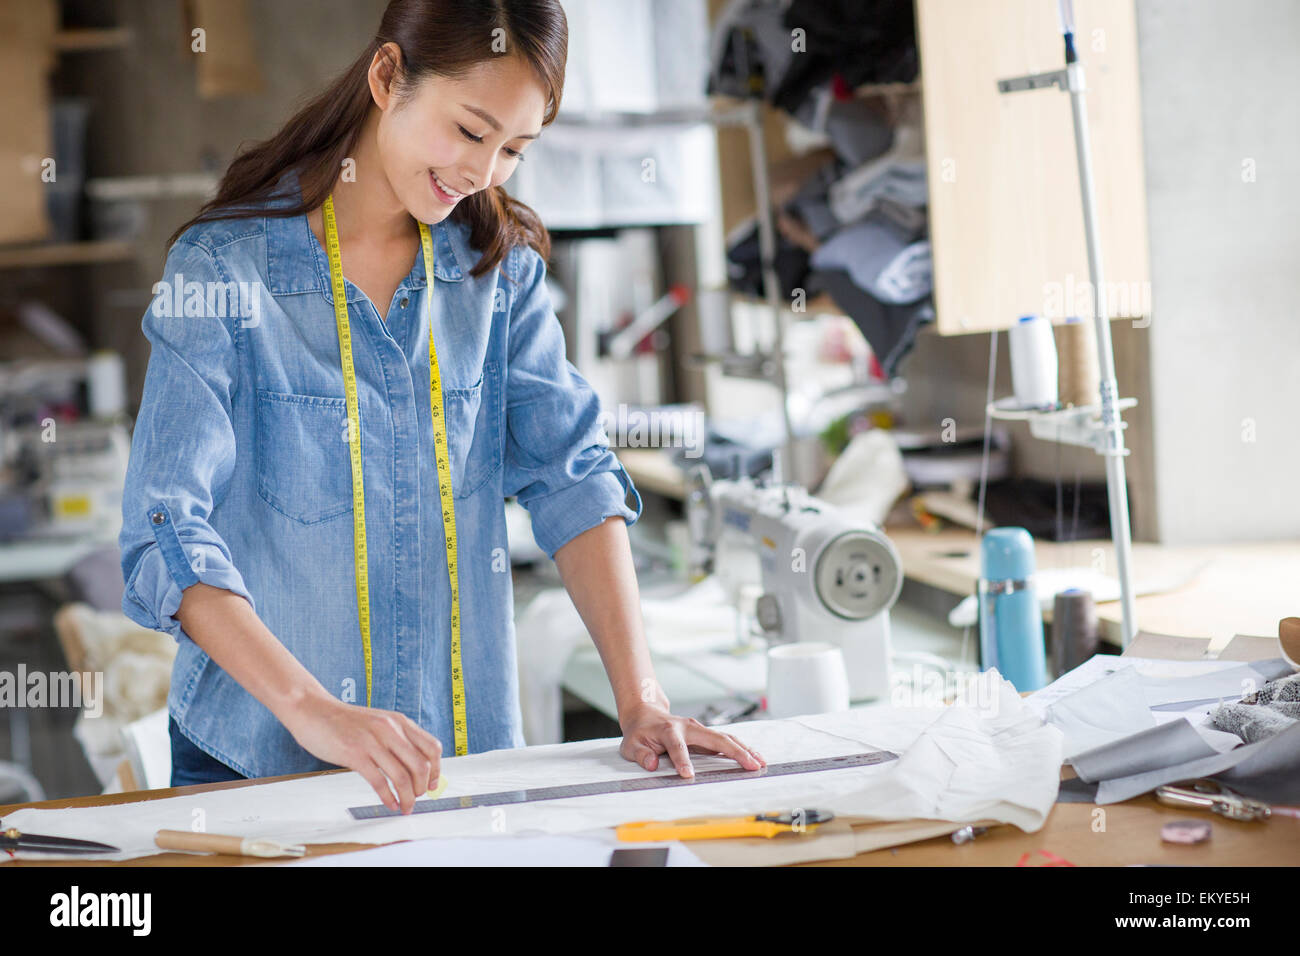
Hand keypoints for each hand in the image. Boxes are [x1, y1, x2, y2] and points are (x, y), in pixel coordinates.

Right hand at [283, 693, 442, 813]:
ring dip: (408, 797)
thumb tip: (414, 764)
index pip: (432, 747)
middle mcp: (390, 730)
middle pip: (421, 765)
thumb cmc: (344, 721)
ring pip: (402, 777)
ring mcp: (373, 742)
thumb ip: (395, 738)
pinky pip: (379, 782)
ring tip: (405, 807)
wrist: (312, 709)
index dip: (437, 770)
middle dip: (422, 788)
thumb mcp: (378, 723)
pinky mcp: (354, 754)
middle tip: (416, 798)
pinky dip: (388, 797)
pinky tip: (390, 804)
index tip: (432, 785)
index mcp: (399, 722)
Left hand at [618, 703, 765, 777]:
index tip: (688, 775)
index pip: (677, 746)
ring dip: (744, 749)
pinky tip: (755, 757)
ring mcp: (700, 729)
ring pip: (726, 738)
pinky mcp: (706, 734)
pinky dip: (742, 748)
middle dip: (735, 752)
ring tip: (761, 762)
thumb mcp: (631, 745)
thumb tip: (651, 764)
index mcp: (668, 730)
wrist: (647, 714)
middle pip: (715, 738)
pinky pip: (726, 740)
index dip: (682, 760)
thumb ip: (640, 754)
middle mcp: (688, 727)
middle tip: (751, 765)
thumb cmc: (640, 732)